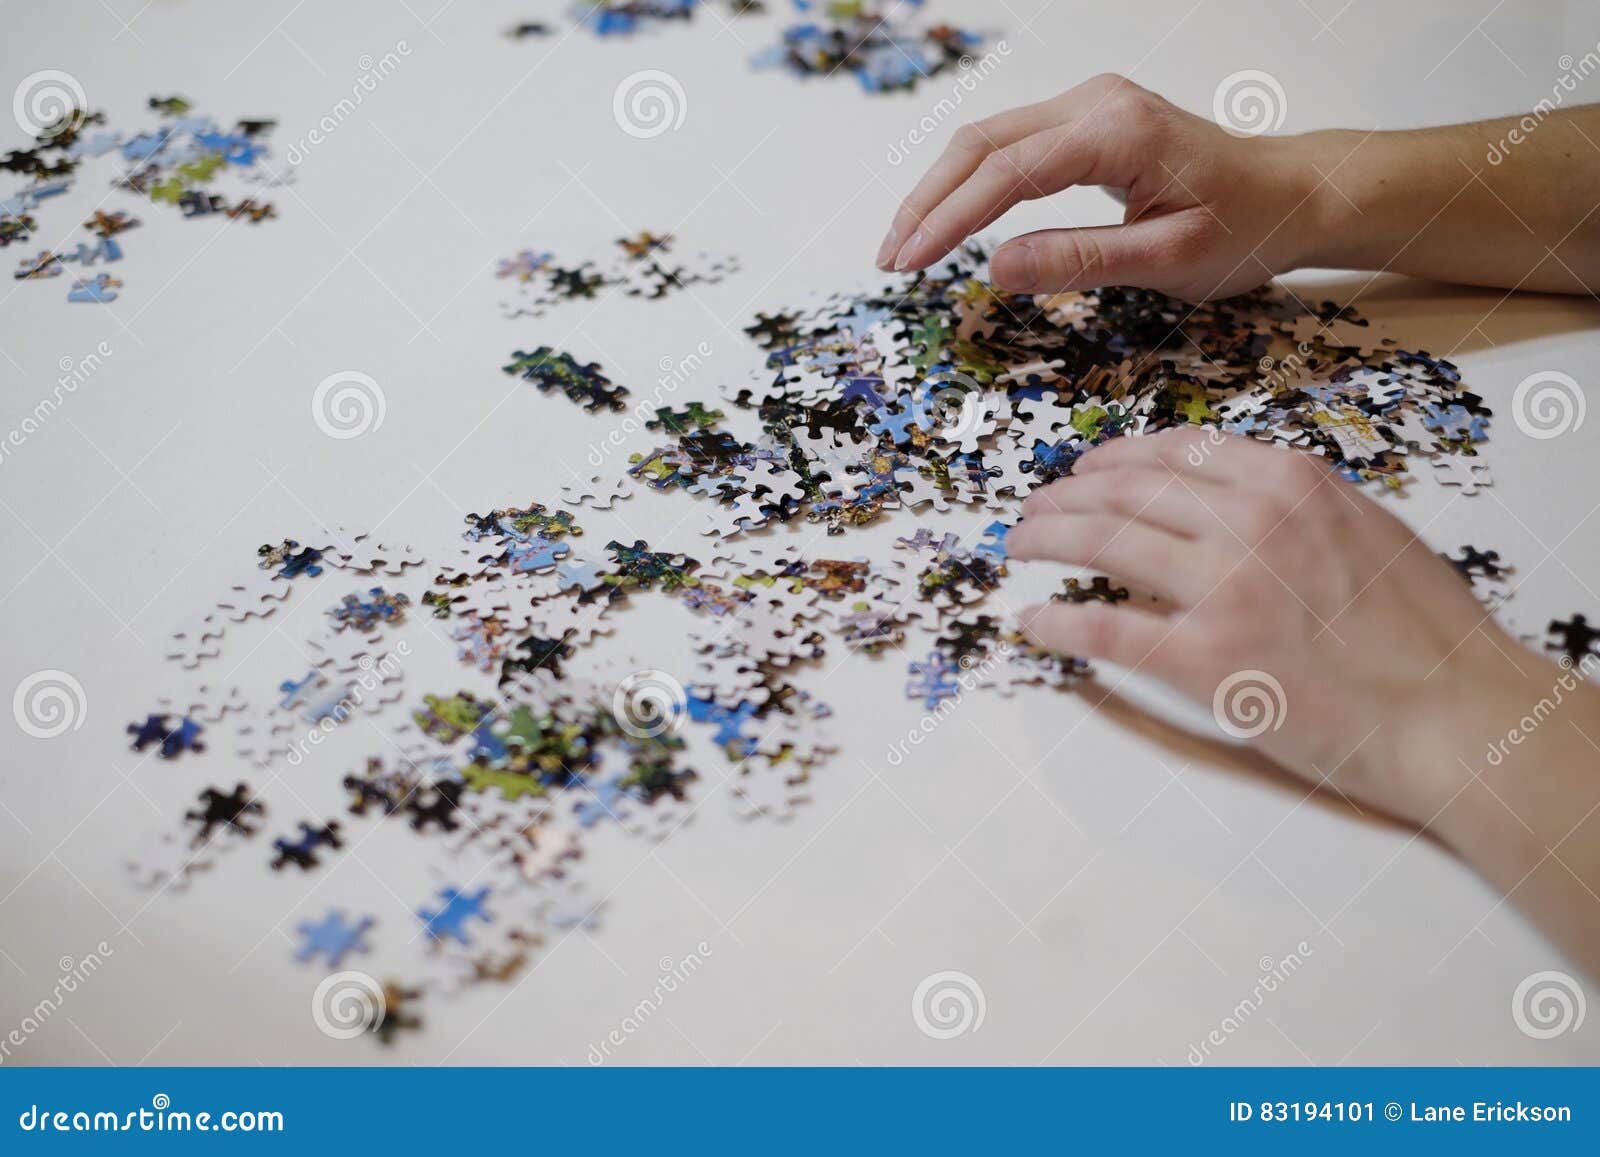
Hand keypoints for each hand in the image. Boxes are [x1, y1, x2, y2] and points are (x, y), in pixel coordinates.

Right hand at [876, 74, 1320, 300]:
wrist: (1291, 194)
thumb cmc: (1244, 228)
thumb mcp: (1167, 259)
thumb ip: (1080, 260)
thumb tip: (994, 269)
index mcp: (1117, 131)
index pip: (1006, 174)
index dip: (948, 221)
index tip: (908, 266)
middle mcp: (1096, 103)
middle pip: (981, 144)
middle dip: (928, 204)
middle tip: (891, 261)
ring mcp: (1089, 105)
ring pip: (988, 141)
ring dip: (940, 193)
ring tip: (906, 247)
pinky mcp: (1087, 121)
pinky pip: (1011, 147)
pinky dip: (970, 185)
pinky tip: (947, 222)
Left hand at [1011, 429, 1599, 971]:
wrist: (1453, 710)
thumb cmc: (1426, 629)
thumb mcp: (1370, 528)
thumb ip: (1299, 502)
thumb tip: (1241, 490)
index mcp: (1289, 482)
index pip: (1176, 452)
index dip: (1116, 459)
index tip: (1084, 470)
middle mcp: (1247, 521)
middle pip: (1125, 490)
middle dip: (1064, 495)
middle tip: (1032, 509)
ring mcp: (1222, 588)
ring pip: (1104, 542)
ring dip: (1047, 539)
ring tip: (1018, 545)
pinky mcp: (1204, 659)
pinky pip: (1105, 632)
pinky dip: (1057, 623)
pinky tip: (1032, 622)